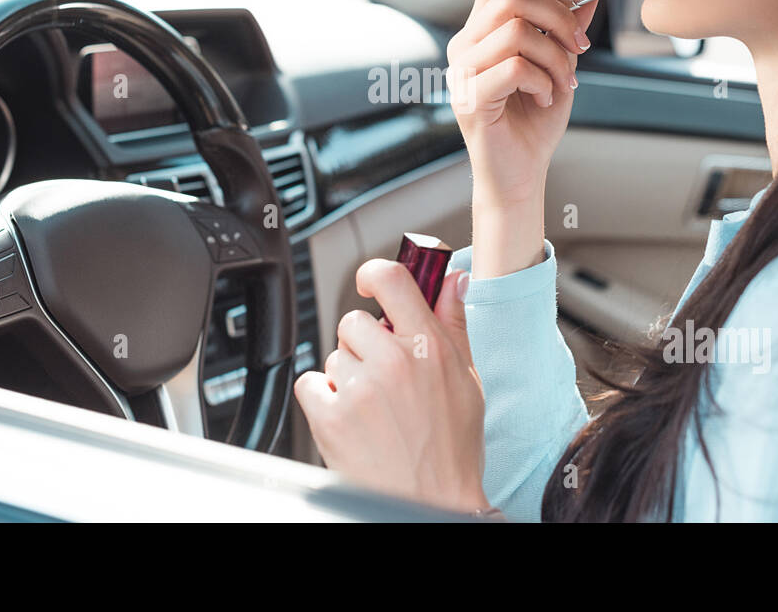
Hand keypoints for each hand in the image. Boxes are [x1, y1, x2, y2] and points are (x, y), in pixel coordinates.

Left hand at [293, 259, 488, 514]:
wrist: (434, 504)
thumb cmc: (452, 448)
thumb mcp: (467, 379)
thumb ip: (453, 323)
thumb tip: (452, 280)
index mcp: (428, 346)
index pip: (392, 278)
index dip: (374, 273)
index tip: (370, 283)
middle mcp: (392, 362)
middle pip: (354, 321)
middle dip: (364, 343)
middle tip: (384, 375)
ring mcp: (358, 389)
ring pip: (334, 354)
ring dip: (347, 374)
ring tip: (374, 408)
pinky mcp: (330, 417)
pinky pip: (310, 383)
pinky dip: (323, 397)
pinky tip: (349, 417)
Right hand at [446, 0, 640, 202]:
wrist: (521, 173)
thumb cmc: (533, 122)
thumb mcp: (558, 65)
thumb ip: (565, 29)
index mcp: (481, 30)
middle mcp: (465, 45)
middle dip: (559, 15)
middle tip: (579, 45)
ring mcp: (462, 71)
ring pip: (517, 31)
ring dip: (555, 57)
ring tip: (562, 82)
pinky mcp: (470, 98)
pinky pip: (516, 67)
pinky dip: (543, 81)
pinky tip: (545, 98)